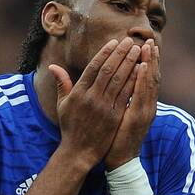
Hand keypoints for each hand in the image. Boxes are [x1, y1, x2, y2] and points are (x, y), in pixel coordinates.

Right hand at [50, 38, 140, 170]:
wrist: (78, 153)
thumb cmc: (70, 128)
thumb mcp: (62, 105)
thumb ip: (62, 84)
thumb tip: (53, 66)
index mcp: (79, 93)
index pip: (93, 67)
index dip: (105, 53)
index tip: (114, 42)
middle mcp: (91, 98)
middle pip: (108, 70)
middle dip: (120, 54)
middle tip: (129, 41)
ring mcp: (104, 108)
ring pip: (119, 80)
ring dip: (129, 64)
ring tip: (137, 51)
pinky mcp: (114, 117)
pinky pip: (126, 96)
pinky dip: (133, 82)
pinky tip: (140, 71)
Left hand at [105, 40, 158, 169]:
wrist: (121, 160)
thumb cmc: (119, 137)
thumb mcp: (123, 115)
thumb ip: (125, 99)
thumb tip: (123, 84)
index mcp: (144, 105)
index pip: (149, 79)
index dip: (150, 62)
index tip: (148, 45)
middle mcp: (148, 107)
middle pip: (152, 78)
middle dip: (152, 59)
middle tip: (150, 40)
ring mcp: (144, 112)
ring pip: (150, 84)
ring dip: (150, 64)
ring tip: (149, 48)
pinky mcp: (138, 118)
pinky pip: (141, 95)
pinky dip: (143, 81)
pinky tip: (142, 68)